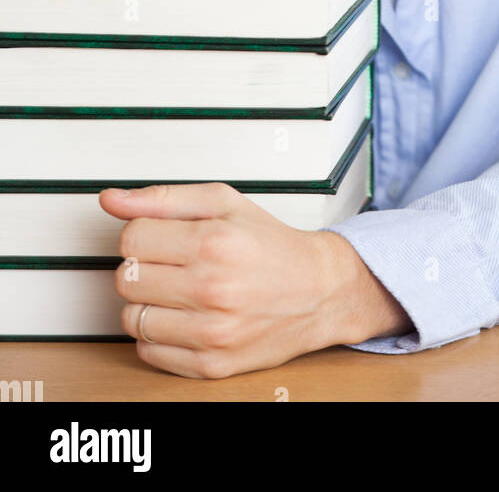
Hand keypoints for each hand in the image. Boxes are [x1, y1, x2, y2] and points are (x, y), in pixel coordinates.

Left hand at [99, 182, 411, 378]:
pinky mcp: (212, 365)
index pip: (131, 238)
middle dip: (143, 268)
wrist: (320, 291)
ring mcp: (211, 332)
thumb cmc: (270, 244)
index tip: (161, 238)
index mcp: (213, 242)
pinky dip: (159, 335)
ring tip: (179, 291)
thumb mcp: (224, 203)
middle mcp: (212, 289)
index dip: (142, 234)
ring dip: (148, 304)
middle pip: (126, 279)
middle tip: (172, 264)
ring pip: (132, 319)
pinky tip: (185, 317)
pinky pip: (149, 353)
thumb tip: (111, 200)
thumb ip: (164, 199)